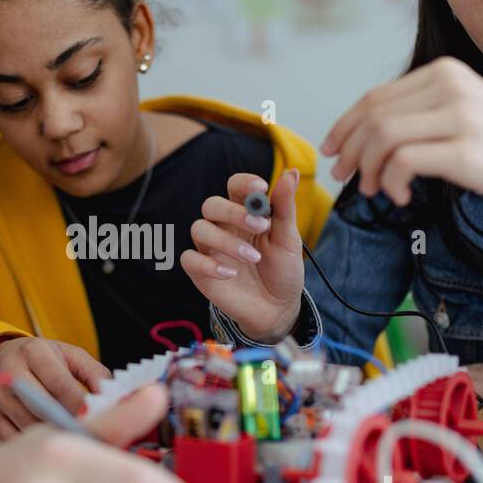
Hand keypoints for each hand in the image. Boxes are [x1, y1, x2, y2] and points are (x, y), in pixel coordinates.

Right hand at [0, 337, 110, 440]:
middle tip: (93, 443)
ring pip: (28, 428)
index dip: (82, 407)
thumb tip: (114, 401)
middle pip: (42, 409)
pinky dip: (34, 450)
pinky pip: (13, 440)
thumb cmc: (44, 361)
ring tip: (77, 451)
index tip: (102, 425)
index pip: (60, 385)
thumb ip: (95, 375)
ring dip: (53, 442)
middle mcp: (9, 373)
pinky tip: (51, 453)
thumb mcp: (70, 357)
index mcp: (33, 352)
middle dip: (69, 427)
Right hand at [180, 169, 304, 341]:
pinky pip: (190, 259)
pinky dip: (208, 264)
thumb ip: (285, 208)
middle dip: (233, 212)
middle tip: (260, 227)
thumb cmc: (282, 270)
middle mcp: (224, 227)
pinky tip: (231, 273)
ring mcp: (210, 249)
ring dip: (226, 241)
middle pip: (211, 204)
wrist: (278, 309)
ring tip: (253, 258)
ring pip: (199, 229)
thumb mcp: (288, 240)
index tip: (260, 188)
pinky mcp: (201, 272)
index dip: (243, 183)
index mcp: (245, 213)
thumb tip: (292, 173)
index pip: (234, 187)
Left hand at [321, 57, 482, 215]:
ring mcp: (459, 118)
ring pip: (382, 138)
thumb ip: (424, 114)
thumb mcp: (466, 112)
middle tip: (344, 176)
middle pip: (372, 117)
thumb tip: (369, 137)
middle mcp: (450, 87)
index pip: (375, 97)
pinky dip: (390, 182)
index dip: (345, 125)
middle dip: (349, 150)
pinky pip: (403, 162)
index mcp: (446, 74)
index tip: (333, 149)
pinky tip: (399, 196)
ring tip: (374, 190)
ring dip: (368, 169)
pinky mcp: (465, 151)